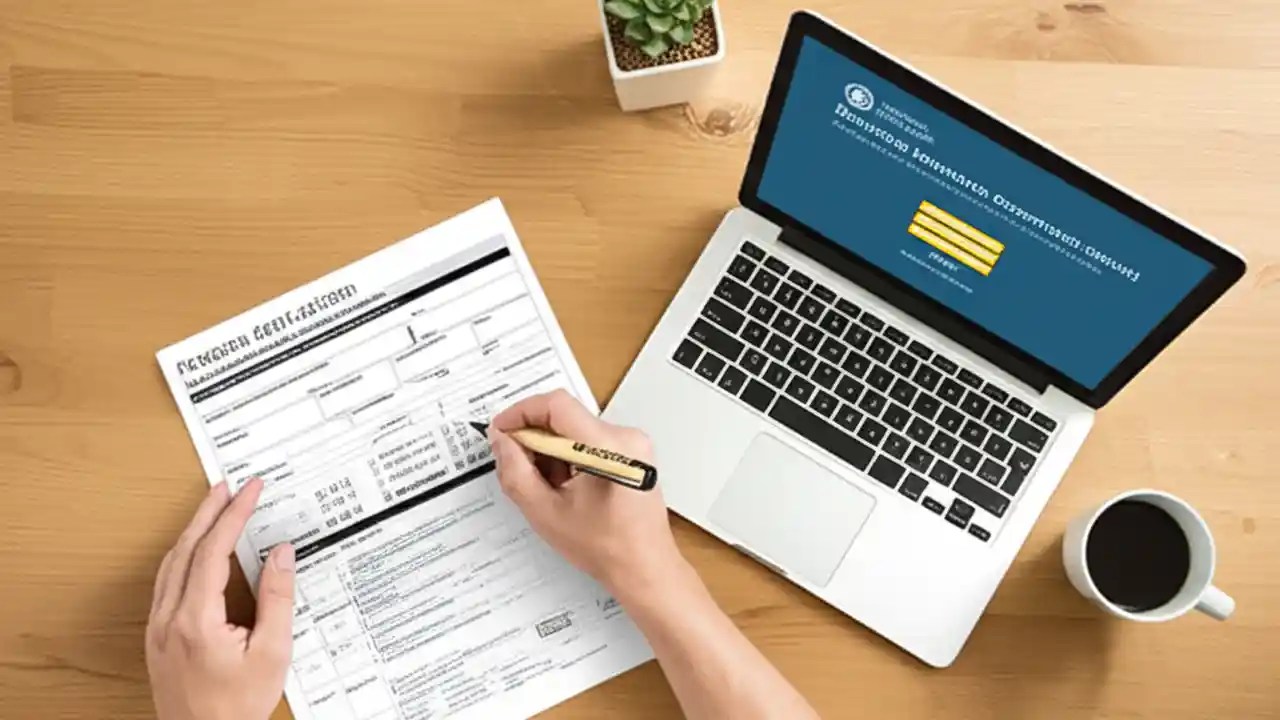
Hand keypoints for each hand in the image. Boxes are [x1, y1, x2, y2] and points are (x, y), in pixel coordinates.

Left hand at [146, 478, 294, 719]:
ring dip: (193, 531)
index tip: (250, 490)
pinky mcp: (159, 637)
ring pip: (171, 564)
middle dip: (209, 512)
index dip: (234, 514)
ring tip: (214, 509)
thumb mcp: (272, 653)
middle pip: (186, 549)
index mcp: (196, 620)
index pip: (214, 550)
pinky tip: (197, 551)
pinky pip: (166, 582)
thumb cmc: (237, 708)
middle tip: (229, 486)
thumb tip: (282, 555)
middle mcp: (170, 620)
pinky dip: (184, 556)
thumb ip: (278, 599)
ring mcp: (159, 629)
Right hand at [489, 390, 685, 598]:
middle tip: (517, 466)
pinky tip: (565, 488)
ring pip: (575, 429)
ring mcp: (632, 444)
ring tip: (548, 488)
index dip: (522, 413)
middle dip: (535, 439)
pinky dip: (568, 457)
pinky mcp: (632, 453)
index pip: (557, 405)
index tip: (502, 430)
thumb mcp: (545, 512)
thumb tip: (501, 440)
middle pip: (565, 417)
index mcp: (609, 448)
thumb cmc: (606, 549)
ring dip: (552, 451)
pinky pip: (590, 441)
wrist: (645, 568)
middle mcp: (627, 438)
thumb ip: (516, 472)